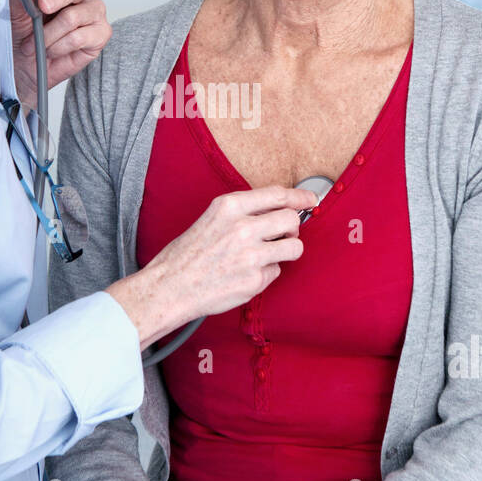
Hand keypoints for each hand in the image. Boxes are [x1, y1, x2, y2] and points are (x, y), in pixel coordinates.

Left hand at [10, 0, 110, 111]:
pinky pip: (80, 37)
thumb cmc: (23, 33)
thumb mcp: (15, 8)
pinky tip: (52, 49)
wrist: (23, 64)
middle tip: (42, 8)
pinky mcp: (100, 35)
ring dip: (51, 32)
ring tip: (39, 41)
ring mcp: (94, 14)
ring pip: (76, 15)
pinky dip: (60, 46)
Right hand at [105, 184, 317, 349]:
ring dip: (286, 251)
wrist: (171, 286)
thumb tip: (280, 209)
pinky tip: (245, 274)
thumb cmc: (189, 253)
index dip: (299, 197)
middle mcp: (242, 228)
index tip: (310, 200)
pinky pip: (276, 271)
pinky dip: (266, 273)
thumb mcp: (213, 218)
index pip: (278, 194)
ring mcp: (250, 255)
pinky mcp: (254, 280)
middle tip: (284, 235)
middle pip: (292, 220)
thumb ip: (244, 212)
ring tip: (268, 255)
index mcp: (229, 207)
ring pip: (294, 247)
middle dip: (293, 228)